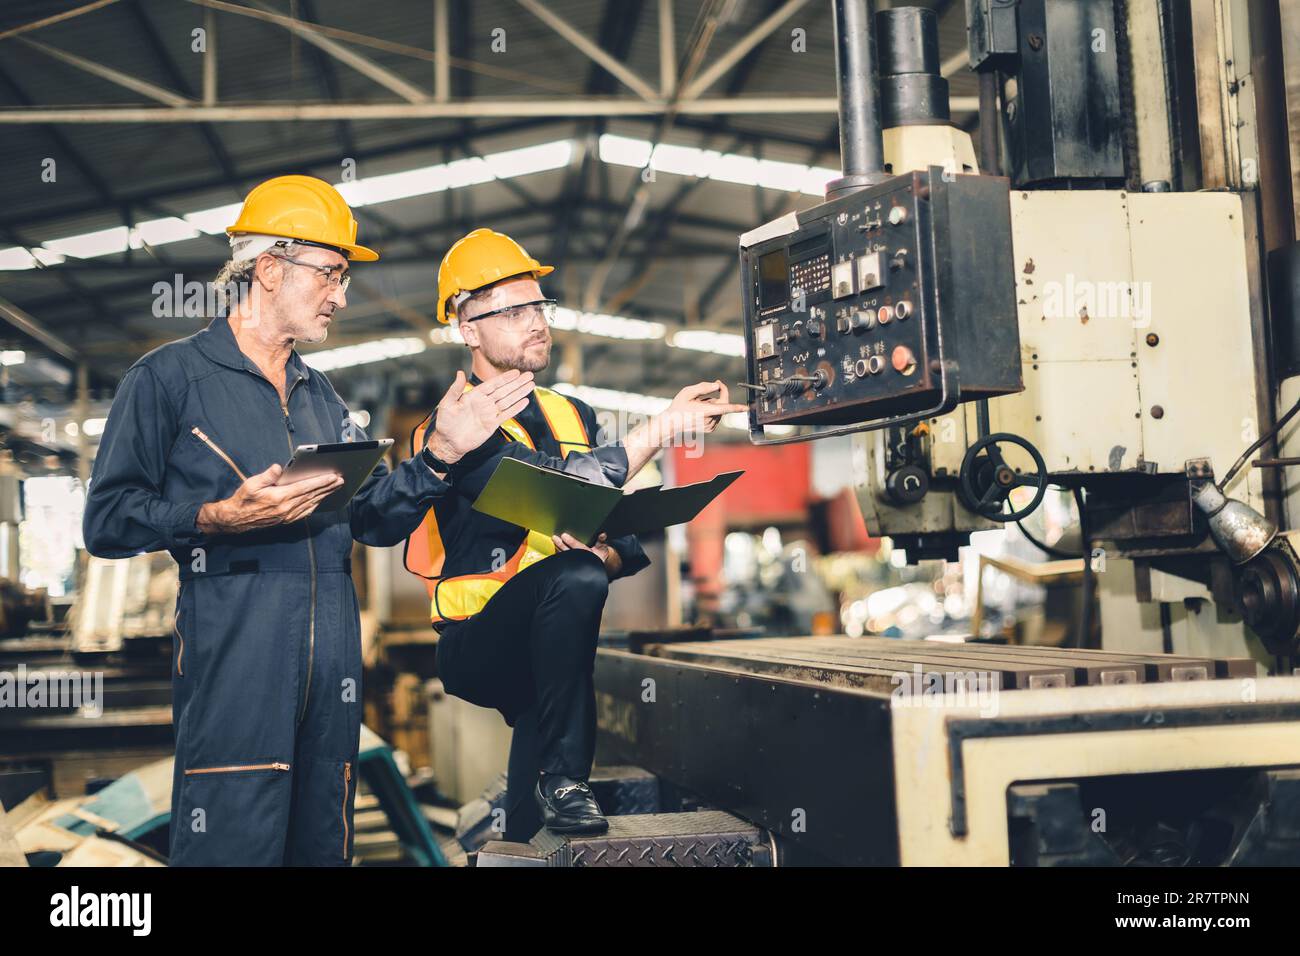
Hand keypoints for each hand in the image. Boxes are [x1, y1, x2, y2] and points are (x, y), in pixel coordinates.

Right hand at [197, 464, 342, 533]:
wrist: (237, 519)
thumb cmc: (244, 499)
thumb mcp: (252, 484)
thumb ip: (267, 475)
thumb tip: (279, 468)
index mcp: (280, 497)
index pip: (305, 488)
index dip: (321, 481)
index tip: (333, 476)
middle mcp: (286, 508)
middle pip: (312, 495)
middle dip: (328, 487)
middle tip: (340, 480)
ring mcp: (288, 516)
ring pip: (311, 503)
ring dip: (324, 495)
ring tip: (335, 487)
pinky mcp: (287, 520)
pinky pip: (305, 512)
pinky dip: (315, 504)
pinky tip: (321, 499)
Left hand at [426, 369, 533, 465]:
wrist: (449, 442)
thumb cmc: (445, 422)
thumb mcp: (447, 403)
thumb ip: (455, 389)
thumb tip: (459, 373)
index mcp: (474, 395)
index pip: (493, 384)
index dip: (505, 378)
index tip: (516, 372)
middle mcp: (484, 402)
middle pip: (504, 390)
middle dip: (517, 383)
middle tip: (530, 375)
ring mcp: (489, 413)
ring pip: (508, 400)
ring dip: (519, 393)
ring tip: (531, 385)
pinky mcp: (492, 424)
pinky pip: (506, 414)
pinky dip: (516, 408)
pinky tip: (525, 402)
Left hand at [552, 532, 620, 578]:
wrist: (598, 566)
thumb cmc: (600, 555)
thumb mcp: (602, 547)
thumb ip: (601, 540)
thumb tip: (602, 534)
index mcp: (587, 554)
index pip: (578, 547)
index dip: (571, 541)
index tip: (564, 535)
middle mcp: (580, 559)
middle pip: (568, 551)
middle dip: (561, 544)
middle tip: (554, 538)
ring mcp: (574, 562)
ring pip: (564, 555)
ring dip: (558, 548)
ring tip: (553, 541)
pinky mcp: (570, 564)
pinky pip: (563, 559)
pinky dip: (558, 554)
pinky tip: (554, 549)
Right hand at [656, 380, 746, 444]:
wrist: (671, 423)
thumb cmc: (678, 406)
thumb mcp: (687, 392)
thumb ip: (703, 387)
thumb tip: (717, 385)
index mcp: (704, 411)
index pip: (724, 408)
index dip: (737, 407)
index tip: (747, 408)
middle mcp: (709, 420)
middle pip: (723, 404)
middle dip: (719, 396)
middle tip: (709, 391)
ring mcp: (710, 426)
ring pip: (721, 410)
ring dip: (714, 404)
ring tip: (698, 406)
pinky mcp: (711, 429)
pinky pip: (717, 416)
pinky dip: (712, 411)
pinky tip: (700, 412)